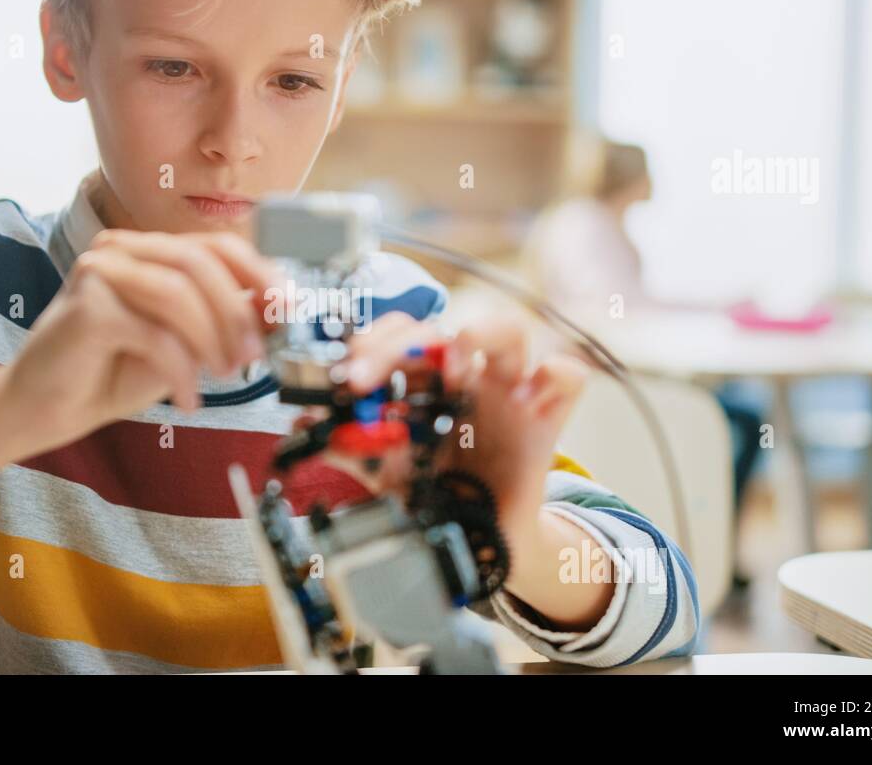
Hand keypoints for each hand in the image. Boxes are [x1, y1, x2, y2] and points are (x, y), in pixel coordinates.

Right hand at [0, 228, 281, 457]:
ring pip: (178, 291)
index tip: (287, 308)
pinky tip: (187, 397)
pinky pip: (153, 332)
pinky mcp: (86, 306)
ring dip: (212, 338)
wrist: (45, 409)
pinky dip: (180, 369)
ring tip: (223, 376)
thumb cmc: (113, 374)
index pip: (216, 245)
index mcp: (150, 251)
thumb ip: (224, 323)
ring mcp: (101, 271)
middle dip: (237, 311)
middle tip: (253, 357)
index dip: (259, 272)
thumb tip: (278, 310)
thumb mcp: (185, 346)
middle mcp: (123, 249)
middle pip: (199, 261)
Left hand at [297, 310, 601, 622]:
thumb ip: (352, 446)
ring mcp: (509, 391)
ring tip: (453, 369)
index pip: (401, 335)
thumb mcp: (389, 472)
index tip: (343, 376)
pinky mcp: (547, 419)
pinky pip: (568, 376)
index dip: (370, 344)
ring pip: (508, 330)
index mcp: (425, 381)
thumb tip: (304, 425)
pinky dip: (557, 375)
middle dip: (397, 345)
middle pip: (440, 329)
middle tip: (364, 378)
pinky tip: (528, 398)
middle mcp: (467, 376)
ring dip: (476, 337)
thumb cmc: (438, 492)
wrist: (481, 541)